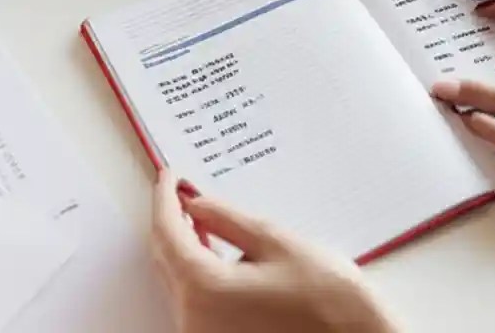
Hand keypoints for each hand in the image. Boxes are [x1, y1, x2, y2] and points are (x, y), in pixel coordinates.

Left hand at [151, 169, 399, 332]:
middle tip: (180, 191)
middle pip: (166, 260)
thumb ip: (228, 220)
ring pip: (177, 281)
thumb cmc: (329, 300)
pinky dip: (196, 272)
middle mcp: (194, 320)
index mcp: (205, 290)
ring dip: (184, 247)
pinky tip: (212, 253)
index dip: (165, 199)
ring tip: (198, 217)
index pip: (168, 233)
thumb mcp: (278, 243)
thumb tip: (195, 203)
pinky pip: (193, 301)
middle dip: (171, 222)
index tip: (168, 176)